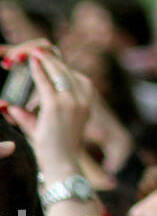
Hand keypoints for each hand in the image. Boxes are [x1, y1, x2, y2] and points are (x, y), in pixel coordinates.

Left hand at [1, 43, 90, 179]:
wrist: (62, 164)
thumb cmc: (55, 149)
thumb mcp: (45, 127)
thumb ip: (29, 115)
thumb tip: (11, 106)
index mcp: (86, 102)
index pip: (72, 76)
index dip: (57, 65)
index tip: (43, 57)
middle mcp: (83, 99)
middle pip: (66, 70)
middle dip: (50, 59)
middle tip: (36, 51)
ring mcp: (72, 102)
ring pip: (58, 73)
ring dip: (44, 60)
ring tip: (33, 52)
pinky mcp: (58, 106)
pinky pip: (45, 82)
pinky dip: (37, 70)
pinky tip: (30, 62)